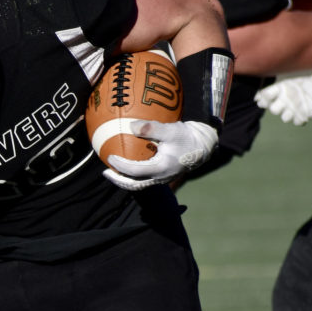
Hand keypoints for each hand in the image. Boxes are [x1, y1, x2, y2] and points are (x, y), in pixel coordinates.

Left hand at [102, 119, 217, 189]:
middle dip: (119, 180)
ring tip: (114, 171)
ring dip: (126, 179)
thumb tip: (131, 126)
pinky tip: (129, 163)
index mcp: (161, 169)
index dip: (120, 165)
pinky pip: (146, 177)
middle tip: (106, 173)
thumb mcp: (171, 130)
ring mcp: (163, 178)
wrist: (205, 145)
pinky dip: (135, 174)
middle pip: (134, 184)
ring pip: (140, 183)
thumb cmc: (188, 137)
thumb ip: (151, 128)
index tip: (110, 157)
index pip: (134, 171)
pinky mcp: (165, 174)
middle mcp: (161, 177)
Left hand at [254, 73, 311, 124]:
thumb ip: (280, 89)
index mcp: (284, 86)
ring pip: (284, 118)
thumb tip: (259, 98)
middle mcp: (288, 97)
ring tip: (299, 106)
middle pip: (273, 110)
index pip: (265, 95)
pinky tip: (306, 110)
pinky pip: (296, 121)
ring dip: (290, 114)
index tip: (263, 100)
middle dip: (278, 108)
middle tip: (286, 103)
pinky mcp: (305, 115)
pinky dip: (300, 118)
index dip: (263, 99)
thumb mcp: (296, 81)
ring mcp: (296, 107)